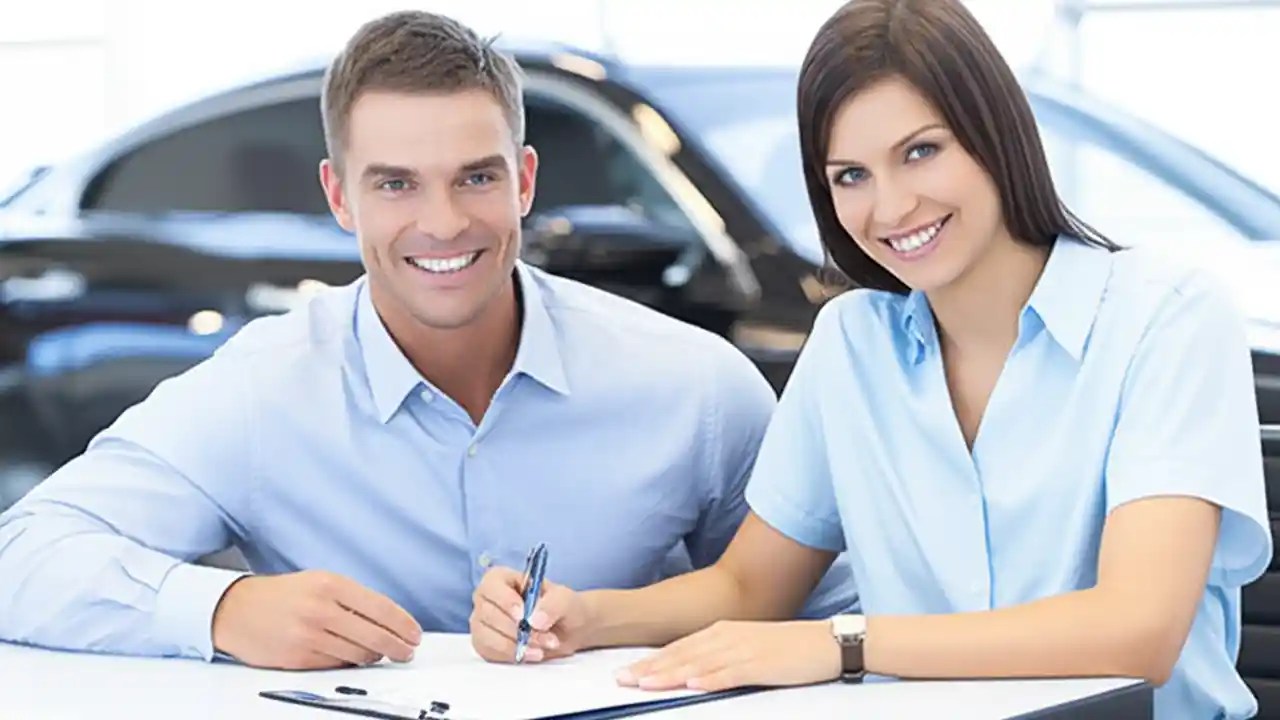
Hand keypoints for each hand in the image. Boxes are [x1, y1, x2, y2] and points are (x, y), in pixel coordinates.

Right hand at [211, 571, 421, 669]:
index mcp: (330, 585)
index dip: (404, 625)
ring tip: (381, 654)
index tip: (414, 634)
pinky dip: (349, 663)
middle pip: (375, 636)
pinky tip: (354, 658)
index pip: (381, 608)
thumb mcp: (319, 582)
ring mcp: (309, 636)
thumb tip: (388, 621)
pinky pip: (336, 665)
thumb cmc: (282, 594)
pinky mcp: (298, 658)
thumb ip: (352, 599)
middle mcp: (321, 609)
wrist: (235, 609)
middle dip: (398, 647)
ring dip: (375, 657)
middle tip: (408, 652)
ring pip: (358, 654)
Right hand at [469, 566, 591, 662]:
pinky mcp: (486, 645)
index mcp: (501, 579)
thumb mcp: (564, 599)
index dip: (504, 601)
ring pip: (487, 637)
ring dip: (516, 646)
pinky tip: (533, 654)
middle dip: (518, 630)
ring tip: (543, 647)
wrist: (567, 629)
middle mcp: (487, 599)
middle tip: (546, 637)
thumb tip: (534, 621)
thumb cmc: (561, 606)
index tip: (523, 616)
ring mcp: (483, 623)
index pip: (491, 586)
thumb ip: (552, 605)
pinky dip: (512, 656)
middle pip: (488, 615)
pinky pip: (490, 653)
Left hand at [616, 620, 839, 691]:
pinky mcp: (761, 664)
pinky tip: (693, 685)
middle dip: (649, 668)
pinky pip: (731, 673)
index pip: (678, 648)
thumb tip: (692, 672)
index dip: (650, 661)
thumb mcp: (748, 646)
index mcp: (722, 631)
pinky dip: (711, 679)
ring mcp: (744, 649)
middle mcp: (728, 637)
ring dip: (670, 674)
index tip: (626, 672)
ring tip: (645, 684)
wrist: (827, 641)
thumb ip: (720, 656)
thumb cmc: (788, 648)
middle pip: (681, 655)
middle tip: (621, 679)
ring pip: (699, 664)